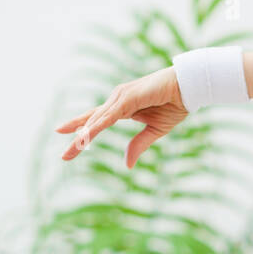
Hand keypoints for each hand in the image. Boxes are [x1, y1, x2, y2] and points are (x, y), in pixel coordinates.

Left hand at [55, 66, 187, 167]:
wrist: (188, 88)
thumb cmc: (174, 104)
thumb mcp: (155, 131)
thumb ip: (139, 145)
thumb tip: (126, 165)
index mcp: (122, 107)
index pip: (97, 121)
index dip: (81, 130)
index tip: (66, 140)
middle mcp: (117, 100)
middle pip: (92, 120)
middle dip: (77, 137)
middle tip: (64, 156)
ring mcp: (121, 97)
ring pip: (97, 120)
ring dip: (84, 136)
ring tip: (73, 150)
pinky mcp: (128, 98)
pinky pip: (108, 117)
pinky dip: (97, 127)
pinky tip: (86, 136)